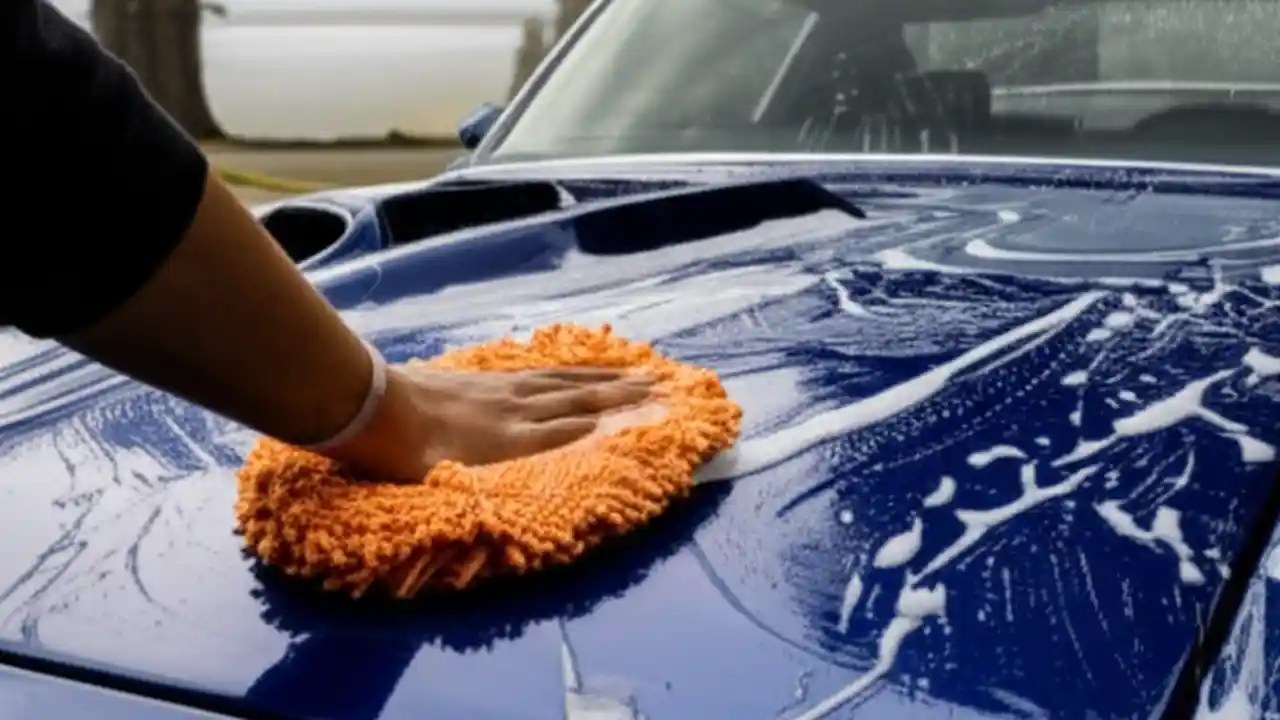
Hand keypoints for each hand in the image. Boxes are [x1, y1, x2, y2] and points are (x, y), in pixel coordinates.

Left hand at [324, 365, 655, 480]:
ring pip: (564, 381)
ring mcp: (502, 389)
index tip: (658, 412)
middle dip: (624, 394)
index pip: (577, 427)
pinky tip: (577, 368)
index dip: (619, 421)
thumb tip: (521, 502)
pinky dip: (568, 369)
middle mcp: (517, 409)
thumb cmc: (404, 455)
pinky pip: (540, 371)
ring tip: (637, 373)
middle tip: (664, 386)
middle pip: (580, 399)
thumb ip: (495, 485)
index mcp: (512, 438)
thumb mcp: (450, 479)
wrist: (368, 403)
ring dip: (604, 378)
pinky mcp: (486, 378)